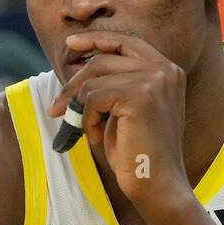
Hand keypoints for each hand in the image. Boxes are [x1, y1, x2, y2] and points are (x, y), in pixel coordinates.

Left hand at [47, 31, 191, 215]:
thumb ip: (115, 83)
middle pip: (103, 58)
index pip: (125, 42)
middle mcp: (165, 69)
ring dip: (79, 107)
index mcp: (167, 70)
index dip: (96, 40)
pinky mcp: (141, 96)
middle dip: (74, 83)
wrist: (157, 184)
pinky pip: (94, 97)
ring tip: (85, 130)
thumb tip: (80, 64)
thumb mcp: (126, 109)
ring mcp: (155, 80)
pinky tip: (94, 137)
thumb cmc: (138, 151)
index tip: (70, 44)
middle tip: (56, 108)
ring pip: (94, 79)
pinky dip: (86, 118)